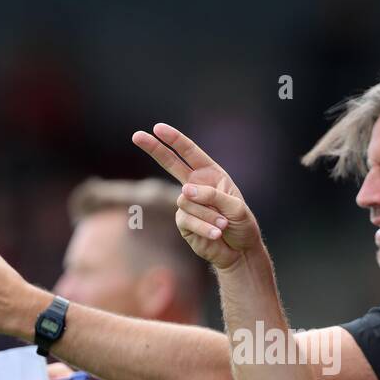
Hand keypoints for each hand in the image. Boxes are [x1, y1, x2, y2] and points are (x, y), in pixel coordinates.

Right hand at [132, 123, 261, 269]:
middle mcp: (196, 186)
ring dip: (208, 214)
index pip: (190, 153)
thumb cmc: (242, 225)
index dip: (174, 139)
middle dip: (154, 149)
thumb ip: (212, 196)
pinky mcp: (183, 222)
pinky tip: (216, 234)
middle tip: (136, 135)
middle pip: (170, 163)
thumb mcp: (235, 207)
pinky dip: (204, 226)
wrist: (240, 251)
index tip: (157, 128)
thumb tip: (184, 191)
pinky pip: (187, 219)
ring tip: (224, 225)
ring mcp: (187, 203)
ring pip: (187, 201)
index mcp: (210, 174)